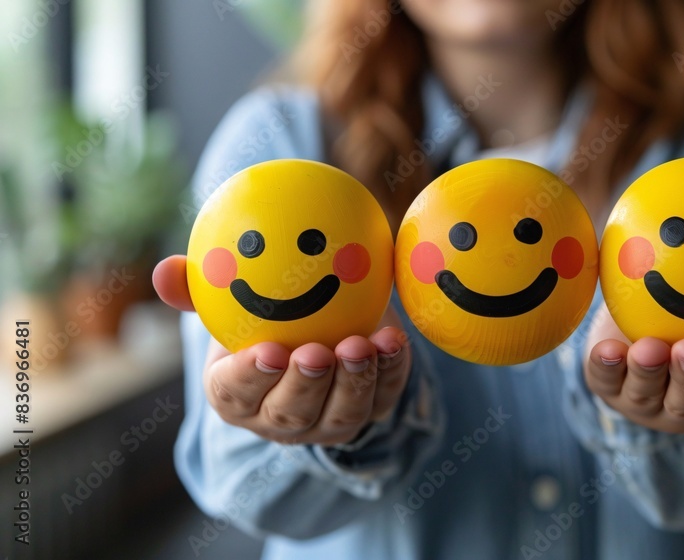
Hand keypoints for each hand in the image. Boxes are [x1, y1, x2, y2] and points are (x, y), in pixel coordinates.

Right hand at [153, 255, 411, 444]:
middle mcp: (279, 420)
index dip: (251, 377)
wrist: (318, 326)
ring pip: (342, 413)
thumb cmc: (260, 316)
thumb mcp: (227, 300)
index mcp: (234, 394)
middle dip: (306, 385)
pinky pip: (384, 395)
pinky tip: (393, 341)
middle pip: (292, 413)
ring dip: (354, 381)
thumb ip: (197, 286)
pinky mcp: (370, 410)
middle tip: (316, 351)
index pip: (235, 393)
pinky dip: (391, 370)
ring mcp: (327, 422)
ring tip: (361, 346)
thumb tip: (164, 270)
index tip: (269, 351)